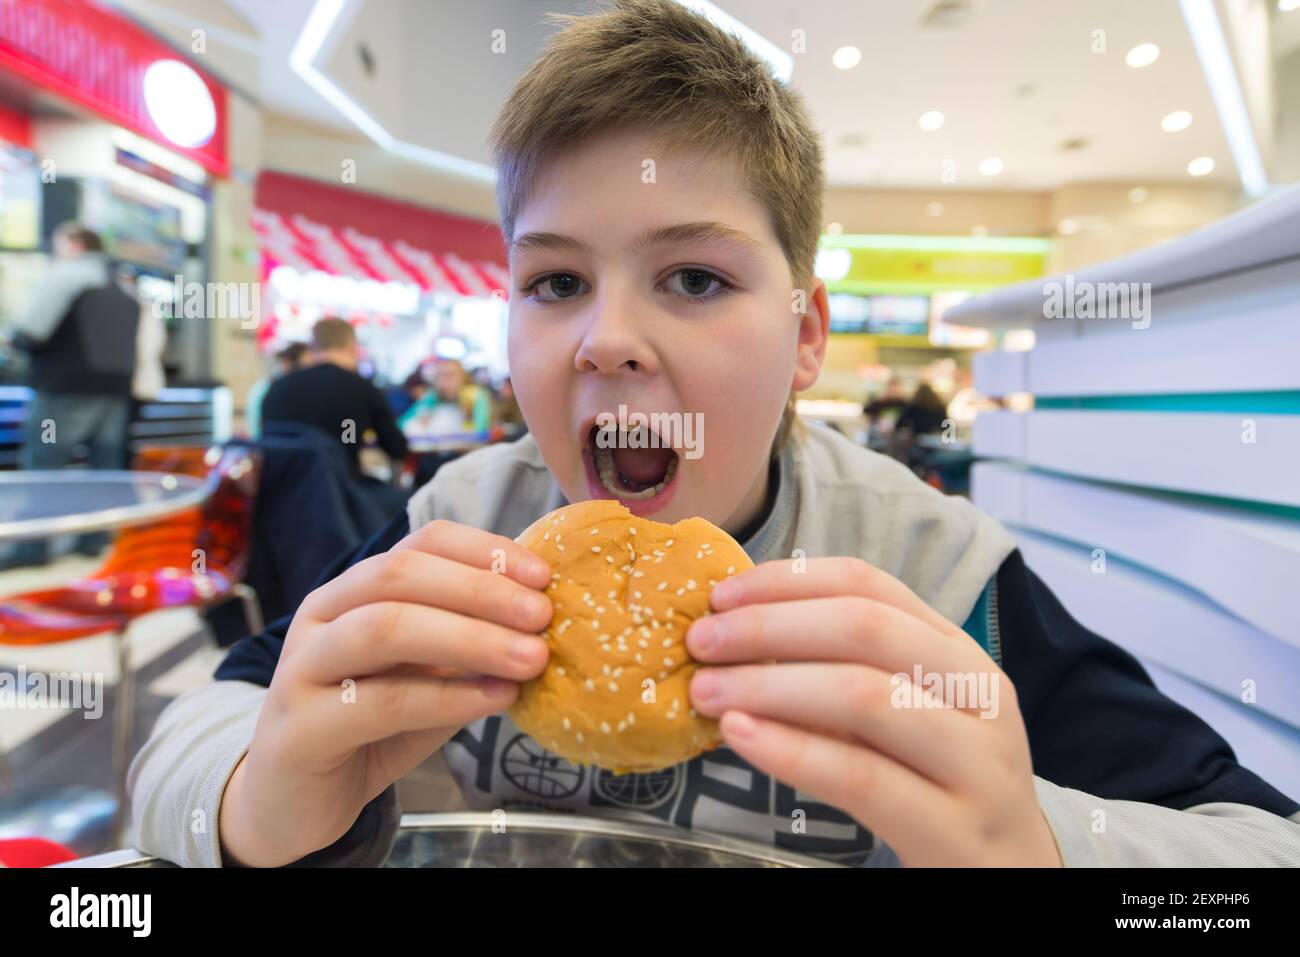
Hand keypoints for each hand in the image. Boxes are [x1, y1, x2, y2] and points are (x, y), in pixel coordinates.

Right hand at [218, 520, 552, 866]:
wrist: (295, 802)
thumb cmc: (370, 728)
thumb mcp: (427, 675)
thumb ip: (468, 645)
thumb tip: (544, 623)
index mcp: (354, 590)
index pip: (421, 544)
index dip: (484, 551)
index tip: (543, 575)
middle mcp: (322, 616)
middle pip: (401, 575)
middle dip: (481, 590)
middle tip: (543, 615)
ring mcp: (302, 668)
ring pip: (386, 628)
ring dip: (470, 637)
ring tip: (531, 657)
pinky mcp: (300, 729)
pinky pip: (380, 702)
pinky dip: (448, 697)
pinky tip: (496, 699)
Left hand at [685, 557, 1061, 866]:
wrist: (1016, 872)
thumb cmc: (938, 781)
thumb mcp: (904, 712)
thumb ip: (840, 671)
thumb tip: (736, 635)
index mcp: (958, 651)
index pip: (869, 586)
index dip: (787, 582)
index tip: (720, 595)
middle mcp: (977, 693)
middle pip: (864, 630)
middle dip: (769, 628)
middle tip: (702, 643)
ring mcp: (976, 763)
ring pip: (864, 697)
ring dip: (770, 687)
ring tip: (708, 694)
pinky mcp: (956, 830)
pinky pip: (862, 778)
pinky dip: (792, 752)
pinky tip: (742, 738)